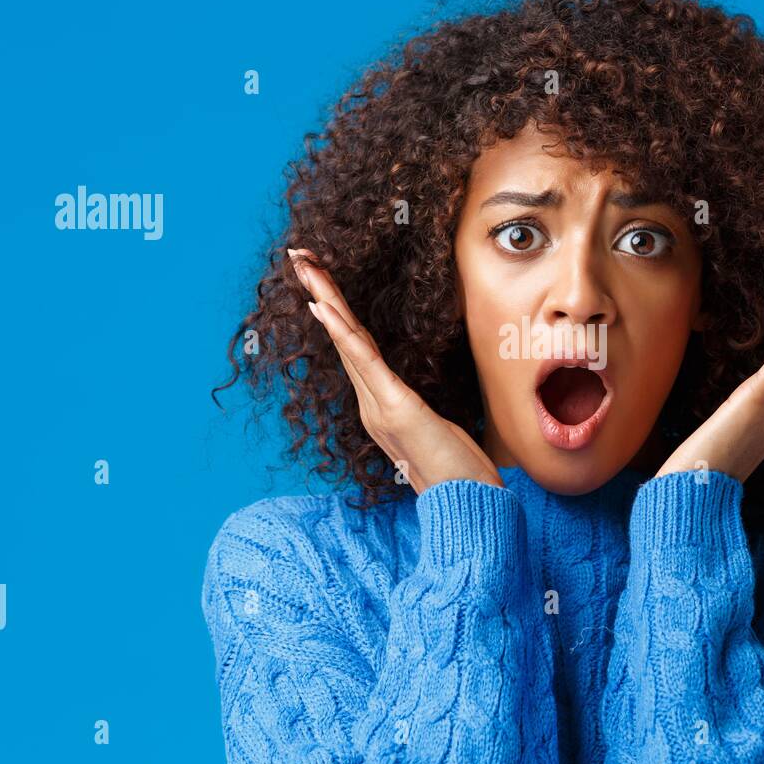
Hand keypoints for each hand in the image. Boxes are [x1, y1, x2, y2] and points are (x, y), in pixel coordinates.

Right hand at [288, 248, 502, 493]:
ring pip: (348, 343)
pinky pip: (364, 364)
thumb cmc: (457, 475)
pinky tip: (325, 310)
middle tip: (299, 257)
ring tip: (306, 269)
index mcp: (380, 405)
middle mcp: (372, 403)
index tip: (320, 282)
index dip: (338, 314)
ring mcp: (380, 406)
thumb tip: (415, 407)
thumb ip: (418, 416)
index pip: (356, 348)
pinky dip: (343, 335)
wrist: (465, 505)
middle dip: (321, 294)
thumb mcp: (436, 434)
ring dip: (326, 301)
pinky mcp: (394, 409)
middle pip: (343, 338)